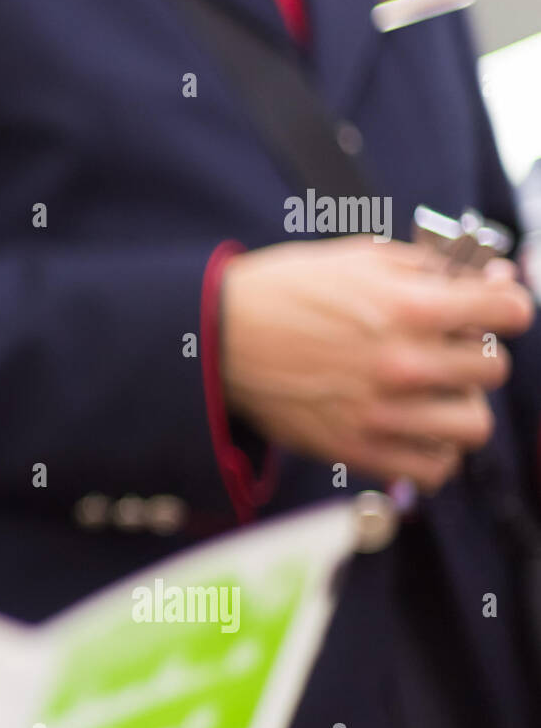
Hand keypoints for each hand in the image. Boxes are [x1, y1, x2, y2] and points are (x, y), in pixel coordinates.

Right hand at [221, 236, 533, 491]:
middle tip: (450, 348)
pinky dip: (434, 454)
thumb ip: (426, 268)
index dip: (507, 304)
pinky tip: (418, 431)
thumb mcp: (357, 259)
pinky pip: (431, 469)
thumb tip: (484, 278)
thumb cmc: (282, 292)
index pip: (509, 310)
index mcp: (408, 306)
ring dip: (463, 407)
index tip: (493, 308)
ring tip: (439, 396)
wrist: (218, 337)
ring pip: (473, 426)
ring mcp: (381, 411)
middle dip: (476, 352)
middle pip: (493, 368)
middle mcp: (403, 362)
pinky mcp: (356, 446)